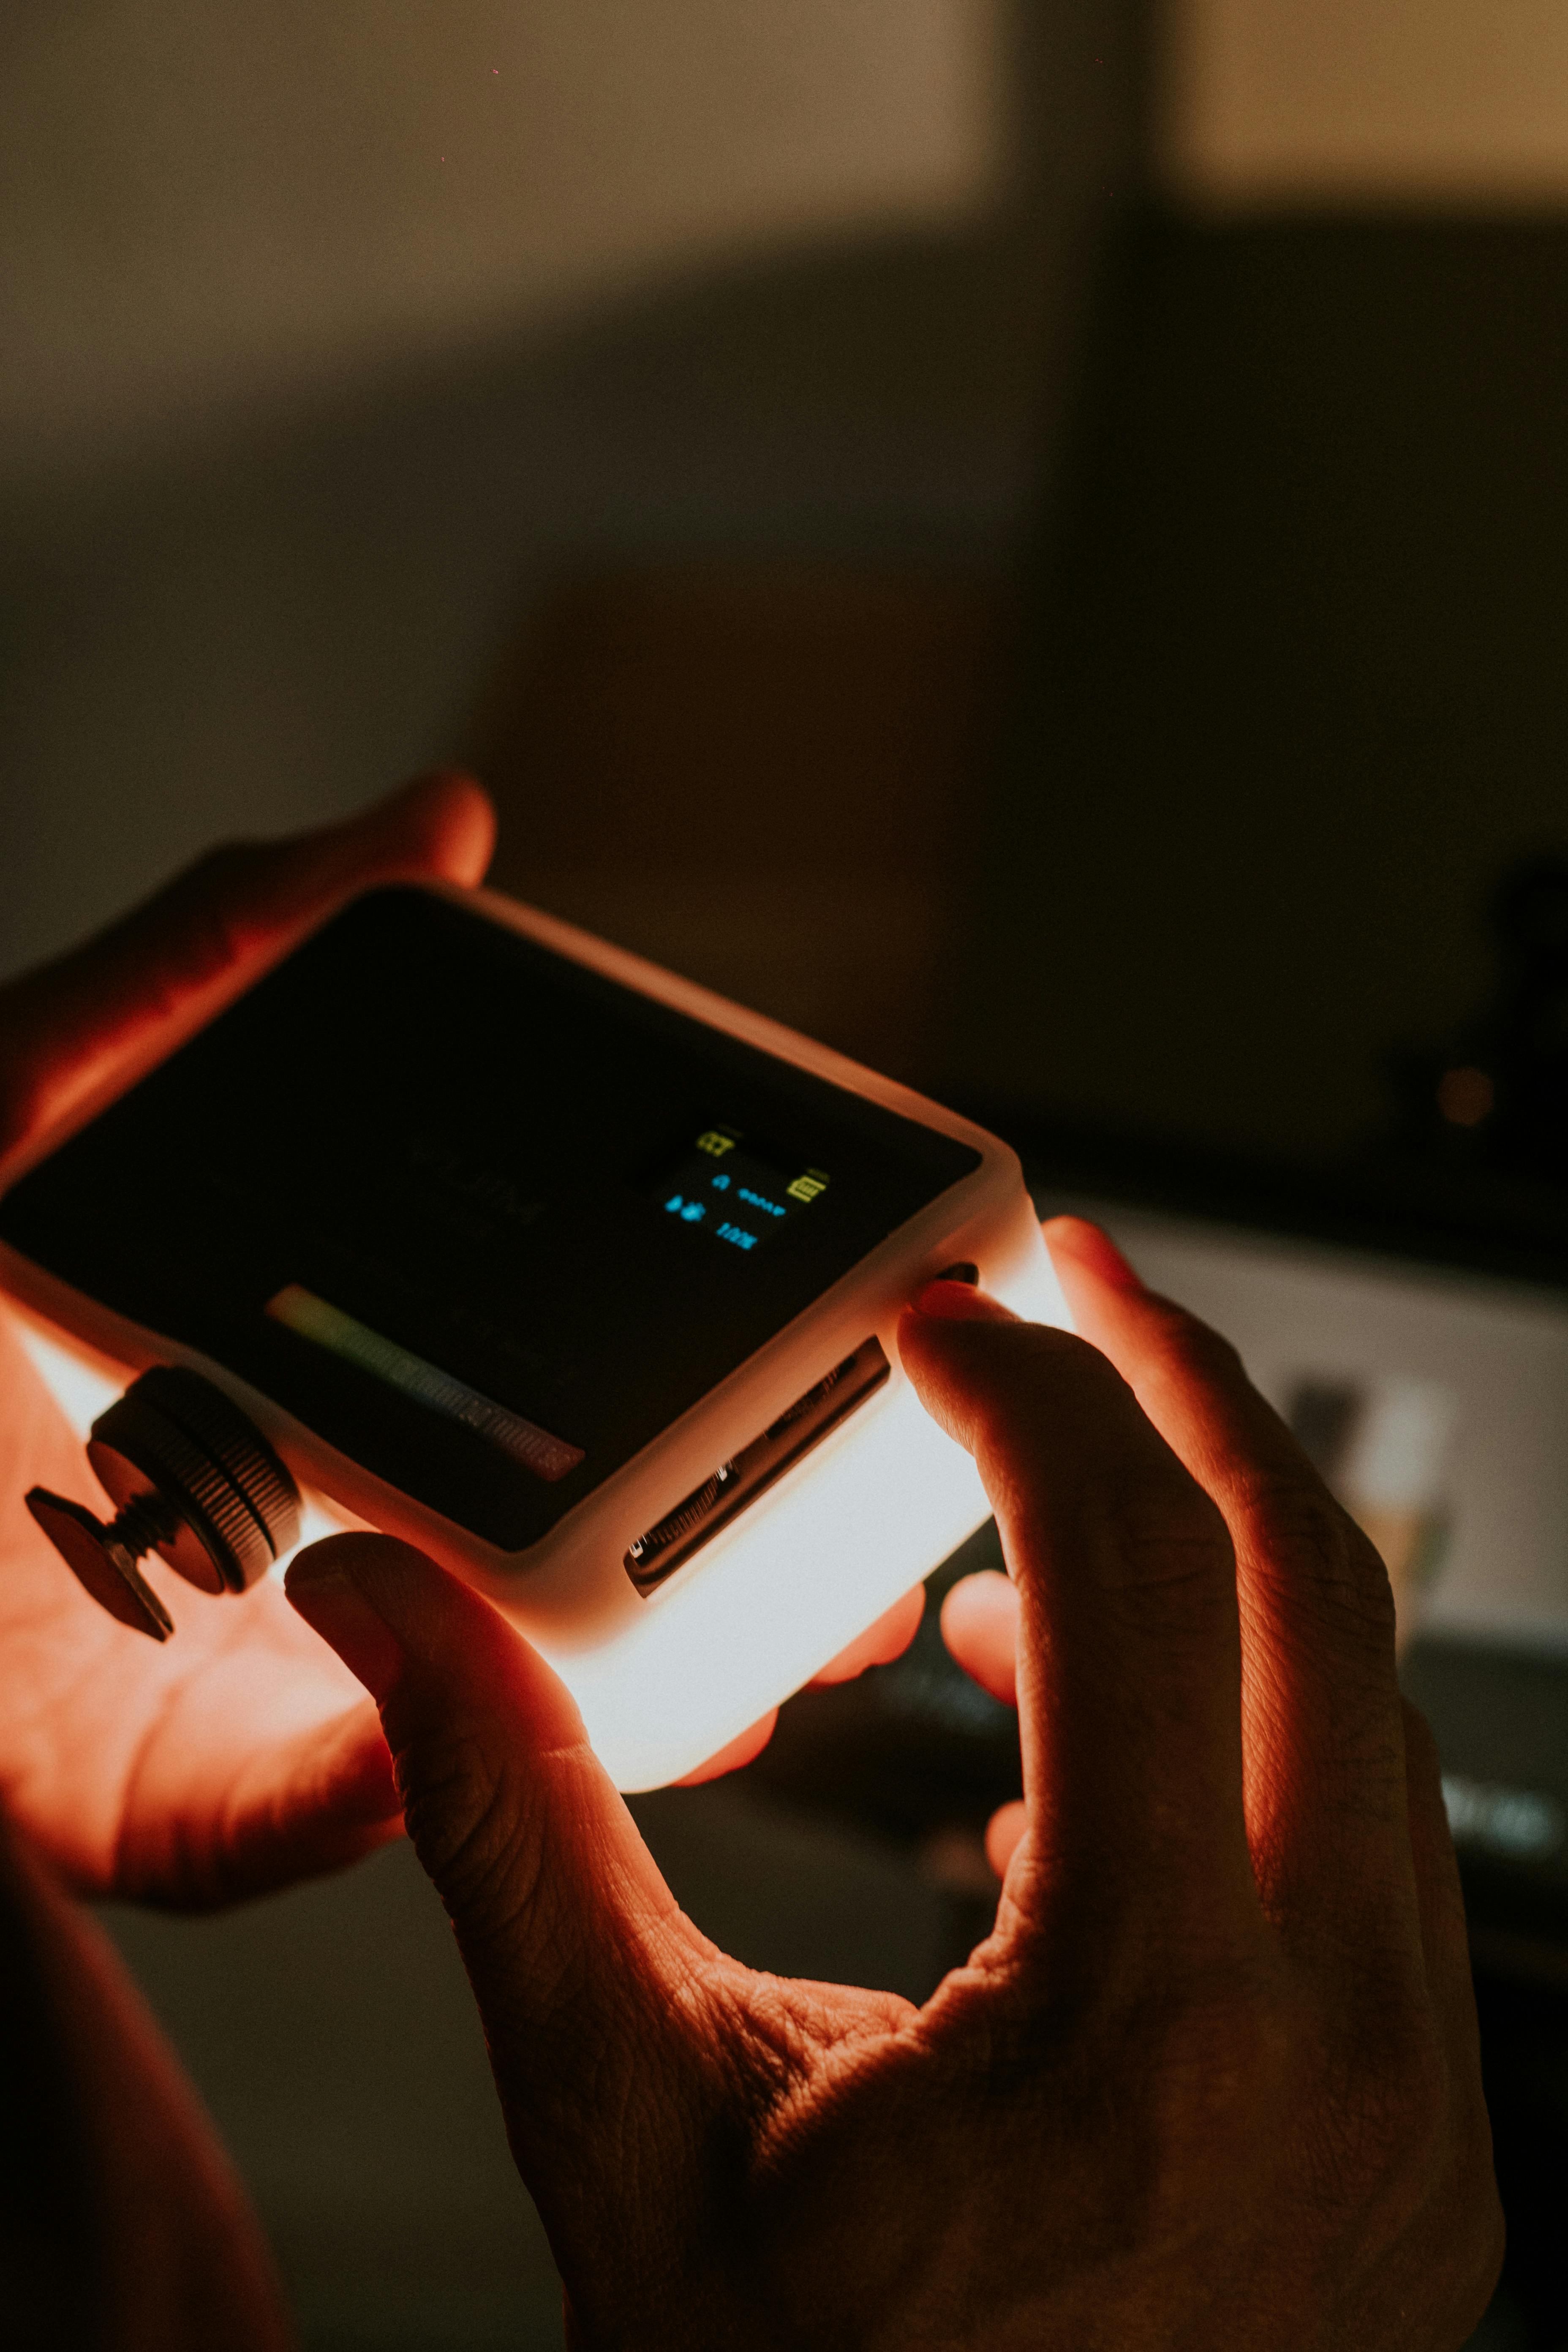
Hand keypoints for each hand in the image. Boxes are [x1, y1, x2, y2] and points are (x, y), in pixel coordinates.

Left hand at [0, 777, 918, 1898]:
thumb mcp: (24, 1084)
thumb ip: (207, 960)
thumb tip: (437, 823)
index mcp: (287, 1391)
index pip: (523, 1408)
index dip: (679, 1414)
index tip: (802, 1379)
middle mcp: (276, 1544)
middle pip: (526, 1596)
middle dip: (704, 1606)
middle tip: (841, 1593)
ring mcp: (210, 1681)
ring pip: (448, 1740)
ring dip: (597, 1731)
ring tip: (735, 1692)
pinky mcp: (122, 1799)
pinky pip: (272, 1830)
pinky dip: (364, 1799)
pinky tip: (442, 1743)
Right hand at [286, 1219, 1500, 2350]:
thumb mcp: (625, 2127)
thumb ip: (517, 1829)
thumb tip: (389, 1616)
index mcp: (1142, 2032)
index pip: (1133, 1582)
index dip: (1033, 1397)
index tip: (944, 1316)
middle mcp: (1336, 2050)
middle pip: (1315, 1594)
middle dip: (1187, 1397)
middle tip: (1077, 1290)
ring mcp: (1414, 2102)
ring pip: (1369, 1710)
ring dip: (1224, 1559)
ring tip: (1046, 1499)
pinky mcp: (1425, 2134)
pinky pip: (1378, 1839)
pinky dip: (1257, 1716)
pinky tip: (1103, 1726)